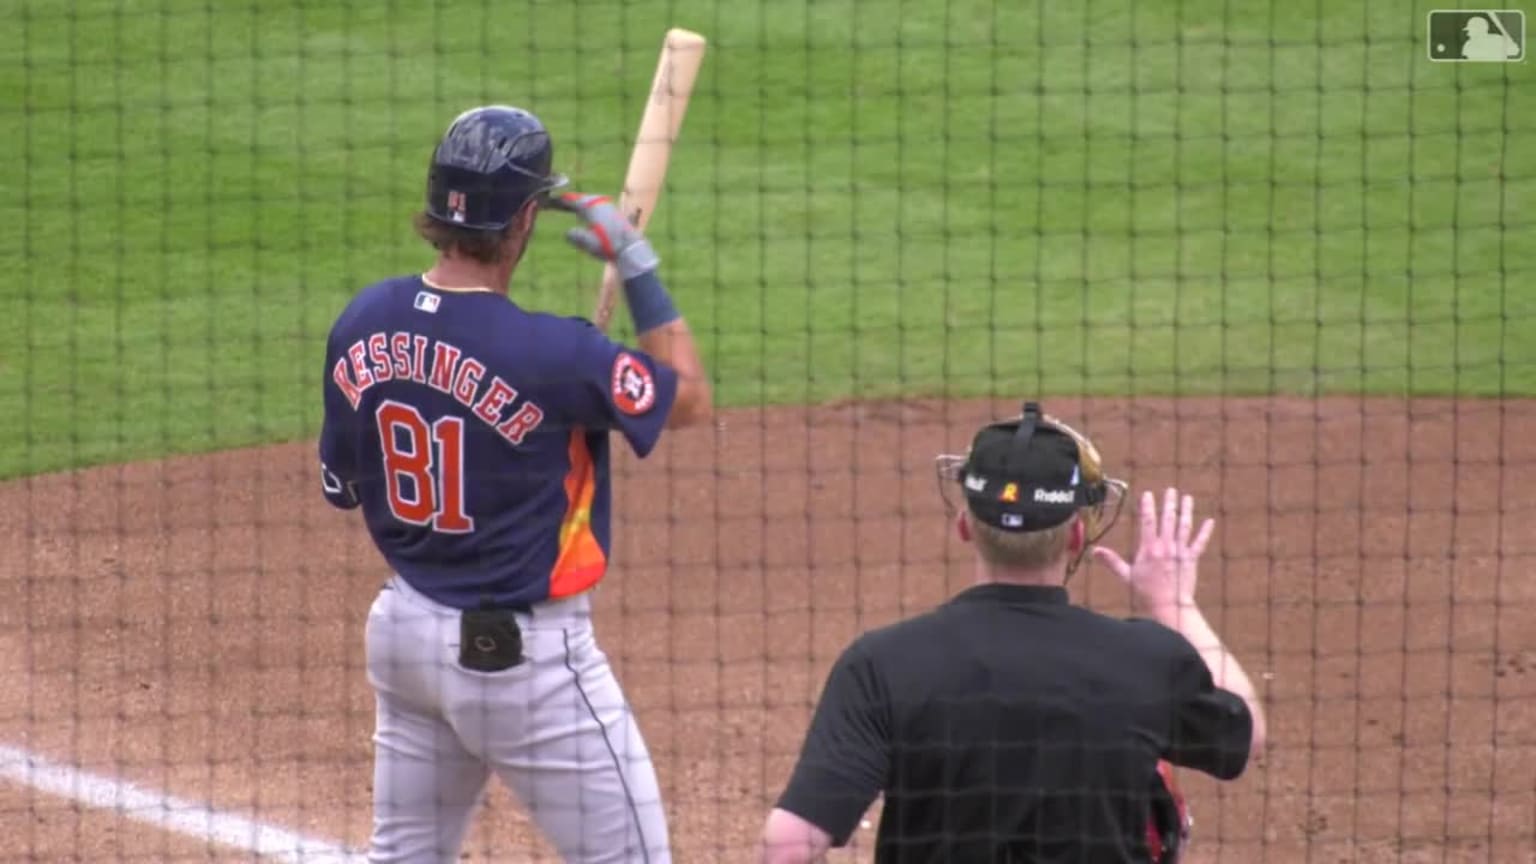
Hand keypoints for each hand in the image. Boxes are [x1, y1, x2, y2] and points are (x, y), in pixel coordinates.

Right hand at [545, 192, 658, 279]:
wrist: (632, 248)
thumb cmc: (608, 245)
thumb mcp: (588, 243)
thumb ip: (575, 236)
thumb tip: (568, 232)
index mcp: (592, 208)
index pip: (573, 201)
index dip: (562, 201)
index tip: (553, 201)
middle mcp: (601, 204)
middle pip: (583, 199)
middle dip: (573, 201)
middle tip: (562, 203)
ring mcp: (611, 208)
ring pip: (593, 202)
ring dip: (584, 204)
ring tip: (576, 208)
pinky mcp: (617, 214)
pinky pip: (600, 207)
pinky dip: (592, 208)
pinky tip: (592, 215)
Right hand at [1092, 488, 1213, 617]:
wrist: (1169, 607)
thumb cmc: (1146, 593)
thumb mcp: (1127, 576)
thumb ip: (1112, 561)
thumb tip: (1095, 551)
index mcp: (1149, 548)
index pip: (1147, 521)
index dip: (1147, 506)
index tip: (1148, 494)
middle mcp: (1165, 546)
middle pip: (1168, 519)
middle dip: (1169, 503)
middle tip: (1171, 490)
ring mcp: (1180, 552)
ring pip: (1184, 527)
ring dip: (1186, 511)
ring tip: (1187, 498)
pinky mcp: (1191, 559)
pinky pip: (1200, 543)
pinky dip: (1205, 532)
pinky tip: (1209, 521)